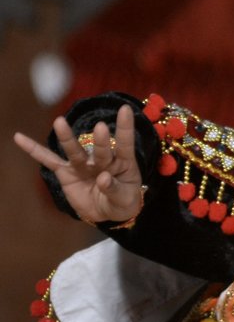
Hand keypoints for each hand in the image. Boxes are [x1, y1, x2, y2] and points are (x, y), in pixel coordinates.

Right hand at [14, 104, 143, 223]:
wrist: (107, 212)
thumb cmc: (122, 200)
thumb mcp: (125, 198)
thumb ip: (114, 188)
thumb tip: (103, 178)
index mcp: (123, 162)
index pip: (125, 143)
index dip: (125, 127)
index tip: (125, 109)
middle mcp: (102, 160)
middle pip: (100, 150)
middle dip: (100, 140)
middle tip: (101, 127)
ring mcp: (83, 164)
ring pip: (75, 151)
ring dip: (67, 138)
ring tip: (59, 122)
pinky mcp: (66, 172)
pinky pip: (49, 160)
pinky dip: (34, 150)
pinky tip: (20, 137)